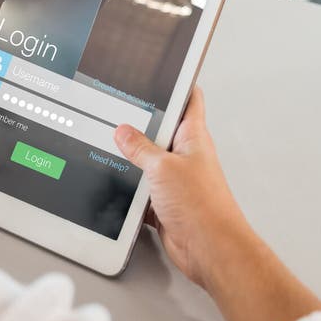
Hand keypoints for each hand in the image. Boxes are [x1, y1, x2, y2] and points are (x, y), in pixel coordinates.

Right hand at [114, 88, 249, 288]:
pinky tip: (116, 184)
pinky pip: (142, 189)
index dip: (178, 84)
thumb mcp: (162, 167)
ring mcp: (175, 179)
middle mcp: (186, 155)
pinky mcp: (165, 202)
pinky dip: (129, 188)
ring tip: (111, 147)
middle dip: (141, 123)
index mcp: (193, 137)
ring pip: (148, 161)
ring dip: (132, 159)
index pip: (189, 100)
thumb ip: (140, 147)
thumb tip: (124, 131)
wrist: (210, 250)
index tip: (163, 71)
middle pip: (162, 130)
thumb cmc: (202, 206)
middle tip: (120, 110)